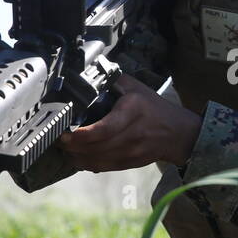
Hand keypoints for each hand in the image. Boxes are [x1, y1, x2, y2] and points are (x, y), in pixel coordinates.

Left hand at [60, 74, 202, 171]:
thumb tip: (89, 70)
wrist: (178, 133)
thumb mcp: (136, 87)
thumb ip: (113, 79)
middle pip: (96, 148)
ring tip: (65, 149)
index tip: (65, 134)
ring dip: (76, 157)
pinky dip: (87, 164)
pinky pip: (103, 167)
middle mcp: (132, 134)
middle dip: (72, 147)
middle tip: (58, 139)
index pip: (104, 129)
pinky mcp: (130, 163)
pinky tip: (78, 157)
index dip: (81, 135)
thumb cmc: (154, 108)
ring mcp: (132, 152)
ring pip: (97, 160)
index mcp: (132, 112)